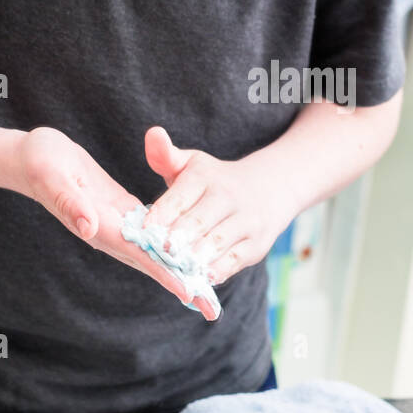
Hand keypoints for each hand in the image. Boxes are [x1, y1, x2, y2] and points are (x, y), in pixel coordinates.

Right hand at [16, 126, 201, 312]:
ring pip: (155, 252)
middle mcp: (111, 233)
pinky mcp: (123, 211)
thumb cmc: (40, 164)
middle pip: (153, 264)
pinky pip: (152, 233)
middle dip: (181, 284)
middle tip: (211, 309)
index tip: (189, 292)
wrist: (33, 157)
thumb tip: (89, 227)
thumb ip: (70, 203)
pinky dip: (172, 245)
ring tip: (210, 287)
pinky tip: (192, 253)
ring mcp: (118, 224)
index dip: (164, 273)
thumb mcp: (53, 177)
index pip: (139, 255)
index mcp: (100, 228)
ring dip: (181, 269)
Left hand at [142, 126, 292, 286]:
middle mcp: (227, 197)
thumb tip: (153, 133)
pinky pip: (233, 262)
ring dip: (192, 259)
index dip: (158, 216)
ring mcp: (245, 222)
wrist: (271, 188)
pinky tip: (198, 278)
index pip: (178, 198)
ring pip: (214, 244)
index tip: (142, 231)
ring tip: (174, 269)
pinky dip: (215, 272)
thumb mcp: (192, 164)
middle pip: (195, 224)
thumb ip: (166, 155)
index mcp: (205, 177)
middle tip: (155, 253)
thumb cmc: (215, 181)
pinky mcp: (256, 245)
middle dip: (174, 241)